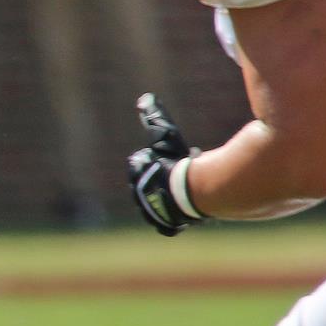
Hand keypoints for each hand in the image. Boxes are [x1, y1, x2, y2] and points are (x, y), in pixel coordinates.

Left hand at [127, 93, 204, 235]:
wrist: (189, 192)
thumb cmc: (176, 162)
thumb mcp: (165, 136)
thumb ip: (155, 118)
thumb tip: (145, 99)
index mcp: (137, 176)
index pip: (146, 164)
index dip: (163, 161)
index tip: (173, 159)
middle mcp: (139, 197)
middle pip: (155, 185)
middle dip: (166, 179)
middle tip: (181, 174)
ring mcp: (151, 214)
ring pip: (162, 204)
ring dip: (173, 197)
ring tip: (187, 190)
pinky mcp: (165, 226)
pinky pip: (170, 225)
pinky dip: (177, 218)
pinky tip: (186, 211)